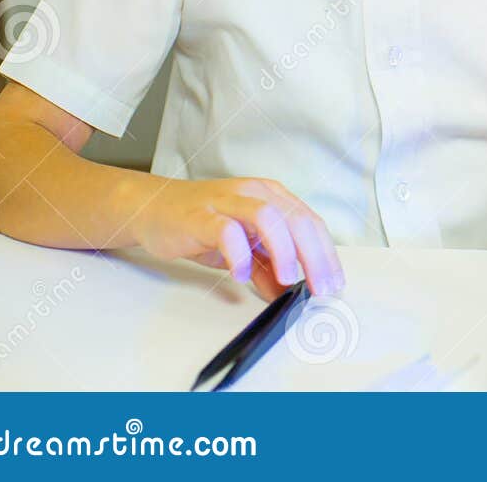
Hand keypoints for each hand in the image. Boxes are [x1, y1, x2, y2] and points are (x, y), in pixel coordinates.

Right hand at [128, 176, 345, 299]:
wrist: (152, 209)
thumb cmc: (201, 224)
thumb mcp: (242, 247)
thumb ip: (266, 267)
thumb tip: (287, 293)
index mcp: (272, 197)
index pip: (311, 223)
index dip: (327, 255)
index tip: (334, 284)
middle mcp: (255, 194)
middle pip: (297, 220)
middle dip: (315, 257)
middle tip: (321, 288)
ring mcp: (227, 201)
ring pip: (268, 217)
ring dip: (283, 250)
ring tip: (287, 279)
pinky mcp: (200, 215)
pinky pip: (225, 230)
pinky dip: (238, 254)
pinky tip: (241, 275)